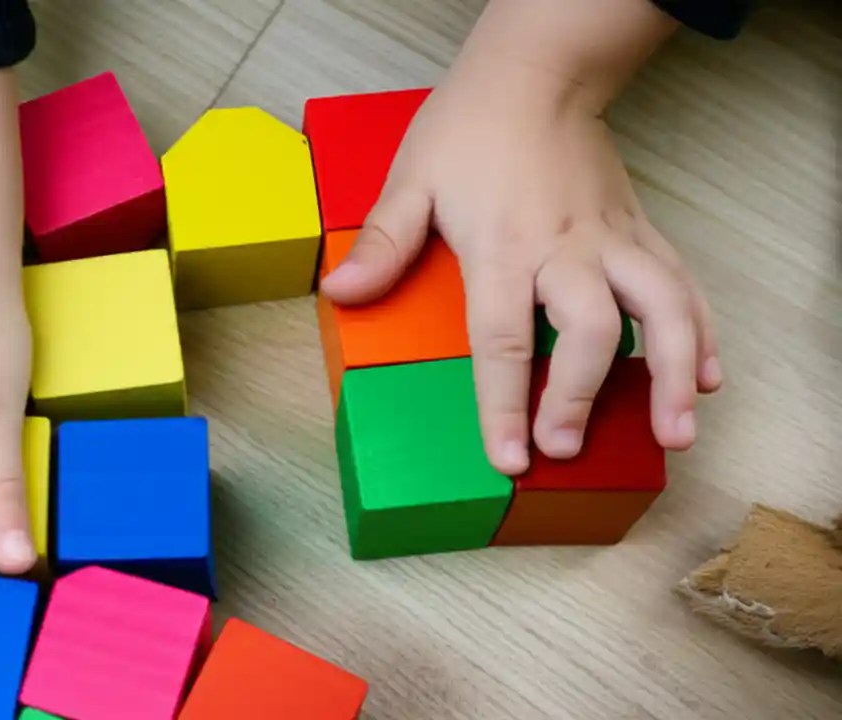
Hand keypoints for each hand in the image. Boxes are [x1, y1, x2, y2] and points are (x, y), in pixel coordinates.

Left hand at [321, 3, 720, 474]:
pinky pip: (683, 283)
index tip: (509, 458)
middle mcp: (566, 249)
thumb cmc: (467, 129)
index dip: (504, 404)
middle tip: (565, 449)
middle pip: (591, 330)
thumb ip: (383, 243)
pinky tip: (708, 376)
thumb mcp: (410, 180)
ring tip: (675, 433)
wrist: (537, 75)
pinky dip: (703, 331)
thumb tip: (339, 294)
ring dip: (674, 372)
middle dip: (581, 395)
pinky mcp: (641, 230)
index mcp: (502, 246)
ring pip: (663, 308)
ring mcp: (612, 240)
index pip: (503, 339)